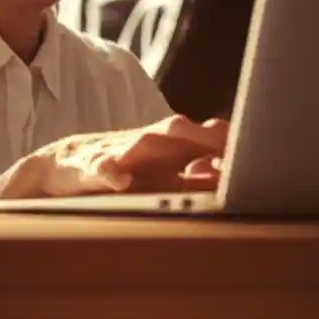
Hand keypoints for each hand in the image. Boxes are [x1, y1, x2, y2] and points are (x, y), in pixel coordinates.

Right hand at [6, 115, 227, 197]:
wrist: (62, 168)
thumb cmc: (122, 174)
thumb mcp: (165, 180)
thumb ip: (200, 181)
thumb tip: (244, 188)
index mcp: (170, 145)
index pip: (206, 136)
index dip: (227, 141)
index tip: (256, 149)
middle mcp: (147, 142)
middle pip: (177, 130)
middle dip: (201, 135)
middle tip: (226, 140)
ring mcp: (117, 151)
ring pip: (140, 142)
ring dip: (158, 144)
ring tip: (182, 153)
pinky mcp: (86, 166)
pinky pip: (98, 167)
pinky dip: (108, 171)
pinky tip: (117, 177)